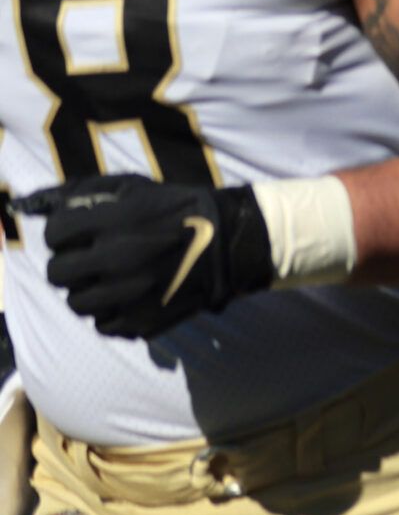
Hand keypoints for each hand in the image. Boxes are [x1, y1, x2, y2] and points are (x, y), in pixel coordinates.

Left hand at [24, 175, 274, 338]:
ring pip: (77, 303)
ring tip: (104, 282)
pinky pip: (104, 325)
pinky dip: (109, 314)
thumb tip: (51, 204)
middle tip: (85, 260)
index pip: (56, 233)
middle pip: (58, 273)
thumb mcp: (137, 189)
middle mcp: (117, 260)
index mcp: (115, 223)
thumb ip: (92, 194)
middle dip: (67, 264)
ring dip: (85, 291)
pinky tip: (124, 299)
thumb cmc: (182, 210)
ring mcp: (129, 294)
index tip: (75, 233)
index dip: (62, 232)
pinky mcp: (143, 320)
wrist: (231, 244)